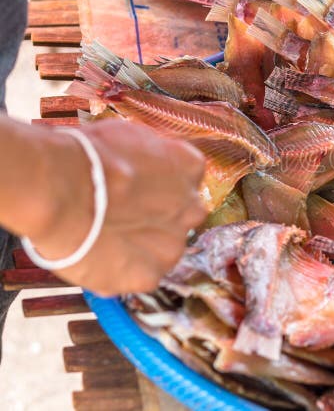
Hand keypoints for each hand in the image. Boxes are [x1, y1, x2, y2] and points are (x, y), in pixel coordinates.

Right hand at [29, 121, 206, 295]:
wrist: (62, 189)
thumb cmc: (86, 155)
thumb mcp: (129, 136)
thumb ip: (149, 156)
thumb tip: (143, 164)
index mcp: (190, 167)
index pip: (184, 180)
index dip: (156, 186)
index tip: (133, 190)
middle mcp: (192, 208)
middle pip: (179, 217)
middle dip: (155, 218)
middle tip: (119, 218)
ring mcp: (173, 245)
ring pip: (161, 250)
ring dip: (139, 248)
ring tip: (102, 239)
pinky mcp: (150, 275)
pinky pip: (137, 276)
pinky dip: (119, 272)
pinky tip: (96, 258)